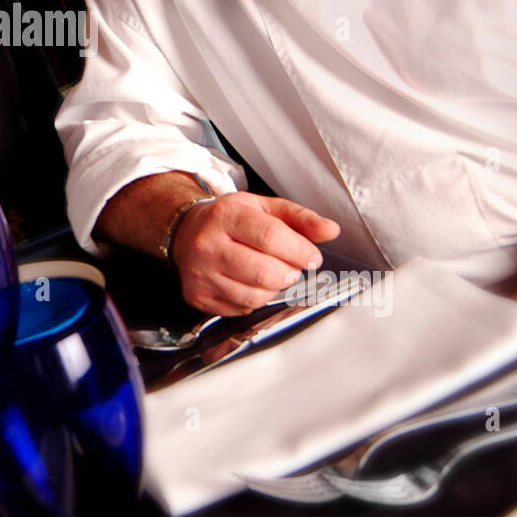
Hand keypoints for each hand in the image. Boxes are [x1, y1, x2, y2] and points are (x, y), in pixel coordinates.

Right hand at [171, 191, 340, 315]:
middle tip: (291, 266)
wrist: (185, 231)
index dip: (299, 251)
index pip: (271, 237)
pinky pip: (241, 309)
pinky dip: (254, 299)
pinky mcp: (197, 295)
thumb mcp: (264, 207)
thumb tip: (331, 230)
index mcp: (226, 215)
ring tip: (269, 272)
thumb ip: (300, 218)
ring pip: (254, 296)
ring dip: (273, 289)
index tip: (311, 257)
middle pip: (264, 272)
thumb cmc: (230, 220)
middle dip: (289, 274)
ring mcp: (200, 273)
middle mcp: (207, 244)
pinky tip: (248, 282)